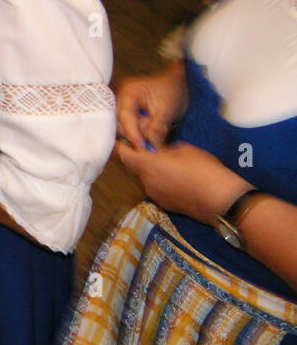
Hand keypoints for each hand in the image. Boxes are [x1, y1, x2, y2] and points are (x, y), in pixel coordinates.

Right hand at [115, 64, 186, 149]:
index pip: (125, 116)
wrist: (176, 86)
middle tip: (150, 146)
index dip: (132, 133)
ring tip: (154, 139)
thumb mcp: (168, 110)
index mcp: (129, 93)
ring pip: (123, 129)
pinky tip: (149, 139)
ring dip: (137, 137)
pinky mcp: (129, 117)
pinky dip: (138, 136)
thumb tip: (151, 147)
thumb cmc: (173, 92)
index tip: (142, 147)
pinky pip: (129, 129)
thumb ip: (158, 128)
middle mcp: (121, 101)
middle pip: (120, 124)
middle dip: (134, 136)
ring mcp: (124, 109)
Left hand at [115, 141, 251, 224]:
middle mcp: (146, 182)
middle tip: (156, 151)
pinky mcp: (166, 205)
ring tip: (173, 166)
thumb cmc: (205, 171)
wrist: (223, 202)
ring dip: (153, 171)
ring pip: (147, 179)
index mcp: (147, 166)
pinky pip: (158, 189)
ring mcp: (155, 196)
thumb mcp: (185, 150)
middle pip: (134, 167)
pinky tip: (180, 180)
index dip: (121, 145)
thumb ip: (165, 149)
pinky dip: (163, 183)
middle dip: (141, 158)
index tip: (125, 139)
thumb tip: (159, 151)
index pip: (122, 154)